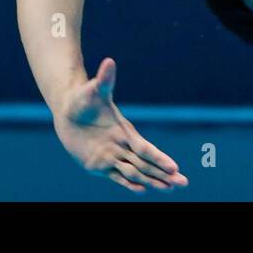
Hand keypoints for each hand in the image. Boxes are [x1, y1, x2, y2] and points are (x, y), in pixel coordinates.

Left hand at [54, 58, 188, 193]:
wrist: (69, 108)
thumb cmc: (83, 98)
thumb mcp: (94, 90)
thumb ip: (104, 79)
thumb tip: (109, 61)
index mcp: (124, 131)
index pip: (145, 148)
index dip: (159, 158)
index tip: (174, 167)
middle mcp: (121, 145)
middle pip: (147, 164)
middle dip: (164, 174)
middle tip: (183, 183)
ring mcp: (111, 156)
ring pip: (136, 172)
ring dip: (153, 181)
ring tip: (170, 189)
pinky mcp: (99, 164)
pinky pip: (116, 177)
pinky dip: (130, 184)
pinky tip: (142, 190)